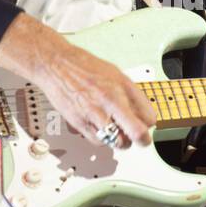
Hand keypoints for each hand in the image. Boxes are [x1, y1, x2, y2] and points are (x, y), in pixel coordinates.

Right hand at [0, 14, 155, 147]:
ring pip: (118, 142)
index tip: (146, 125)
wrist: (56, 64)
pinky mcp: (80, 121)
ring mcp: (95, 112)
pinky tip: (100, 129)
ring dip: (121, 142)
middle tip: (140, 141)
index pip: (148, 116)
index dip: (149, 124)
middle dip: (142, 140)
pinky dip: (102, 139)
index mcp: (123, 86)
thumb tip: (142, 113)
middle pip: (137, 132)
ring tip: (118, 135)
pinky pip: (98, 141)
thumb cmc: (83, 66)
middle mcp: (111, 99)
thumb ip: (130, 93)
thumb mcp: (115, 74)